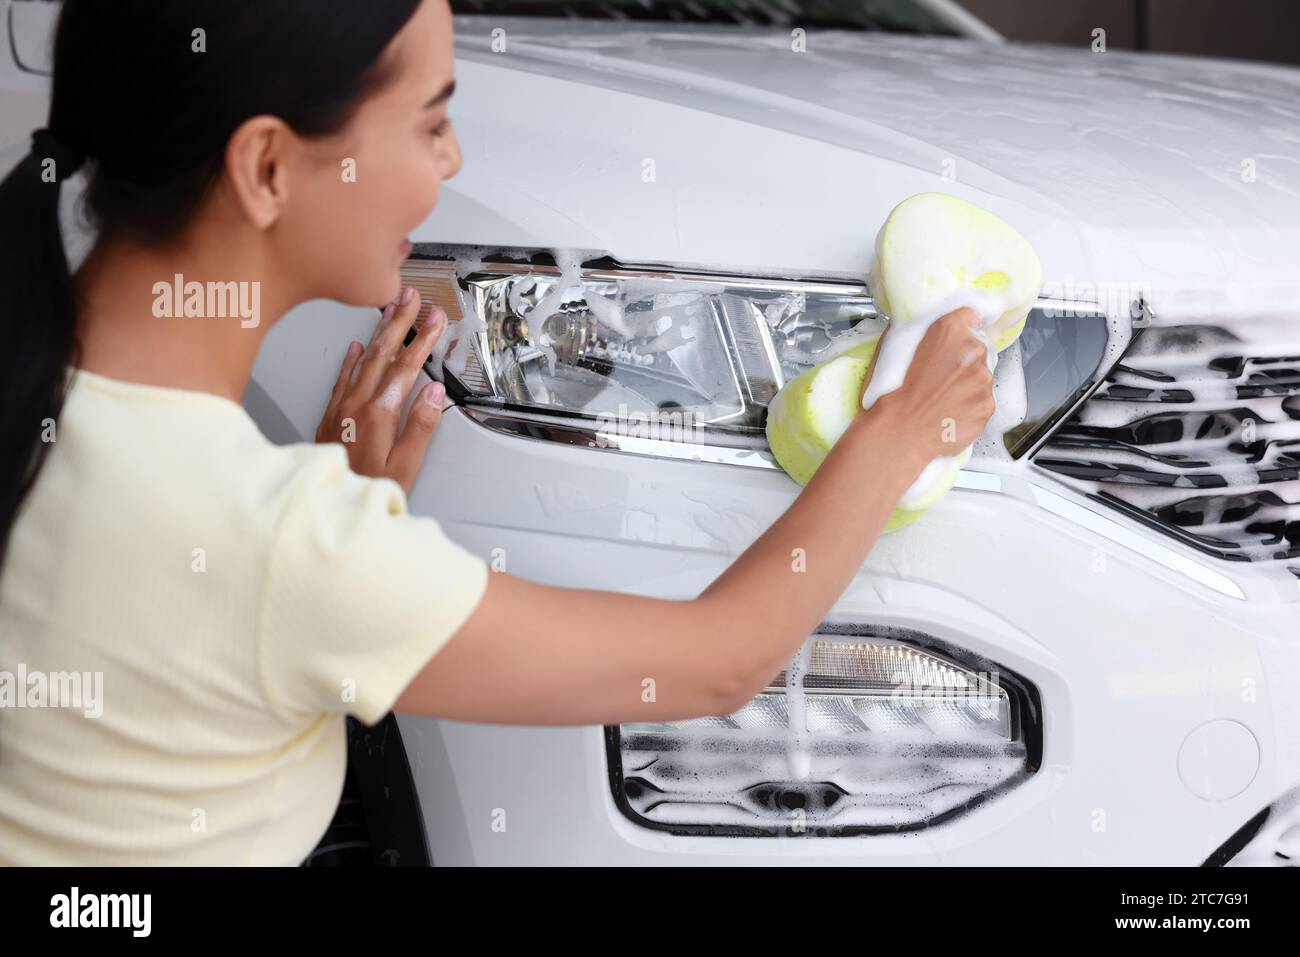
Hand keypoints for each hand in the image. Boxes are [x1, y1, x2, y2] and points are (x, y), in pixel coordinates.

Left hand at [315, 287, 448, 494]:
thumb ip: (421, 426)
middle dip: (399, 322)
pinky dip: (351, 359)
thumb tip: (433, 393)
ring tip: (389, 310)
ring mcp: (341, 409)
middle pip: (382, 354)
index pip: (407, 367)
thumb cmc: (370, 490)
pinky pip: (341, 378)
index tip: (435, 319)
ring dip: (377, 333)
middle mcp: (356, 406)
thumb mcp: (406, 466)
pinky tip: (355, 346)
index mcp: (379, 414)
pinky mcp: (330, 417)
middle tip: (410, 297)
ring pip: (361, 360)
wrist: (325, 509)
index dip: (423, 340)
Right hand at [865, 307, 995, 460]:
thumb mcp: (891, 348)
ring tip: (940, 399)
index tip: (955, 338)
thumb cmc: (890, 394)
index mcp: (951, 329)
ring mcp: (984, 380)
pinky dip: (968, 408)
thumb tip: (919, 328)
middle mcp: (974, 351)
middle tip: (939, 376)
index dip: (962, 327)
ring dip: (966, 385)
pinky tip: (947, 413)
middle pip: (978, 348)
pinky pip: (981, 403)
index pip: (971, 314)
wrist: (899, 433)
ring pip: (981, 377)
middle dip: (963, 359)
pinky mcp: (988, 406)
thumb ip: (915, 332)